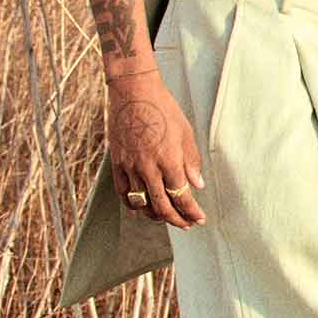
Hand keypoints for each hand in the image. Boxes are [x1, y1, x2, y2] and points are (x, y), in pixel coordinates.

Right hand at [107, 68, 205, 227]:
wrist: (134, 92)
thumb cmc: (164, 109)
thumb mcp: (185, 132)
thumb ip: (191, 161)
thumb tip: (197, 185)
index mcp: (169, 160)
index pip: (182, 196)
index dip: (192, 212)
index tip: (200, 219)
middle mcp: (149, 167)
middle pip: (162, 206)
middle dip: (177, 219)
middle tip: (186, 224)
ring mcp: (130, 167)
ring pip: (142, 203)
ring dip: (155, 215)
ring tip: (166, 216)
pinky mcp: (117, 163)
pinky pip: (123, 192)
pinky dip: (133, 204)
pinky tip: (141, 207)